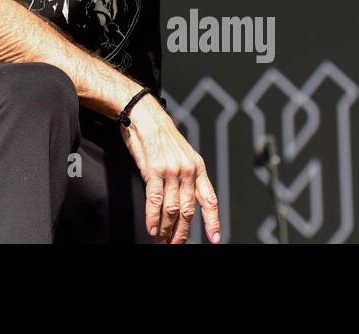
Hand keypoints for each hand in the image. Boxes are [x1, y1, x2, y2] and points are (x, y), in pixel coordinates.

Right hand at [121, 94, 220, 243]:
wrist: (143, 114)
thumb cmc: (160, 134)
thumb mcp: (182, 153)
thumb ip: (186, 175)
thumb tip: (184, 199)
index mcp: (197, 167)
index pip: (209, 199)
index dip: (213, 221)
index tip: (214, 239)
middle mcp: (187, 170)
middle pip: (188, 210)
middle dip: (182, 232)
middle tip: (176, 245)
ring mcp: (171, 171)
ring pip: (172, 209)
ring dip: (167, 229)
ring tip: (161, 241)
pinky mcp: (153, 170)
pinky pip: (155, 200)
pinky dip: (153, 218)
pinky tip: (152, 228)